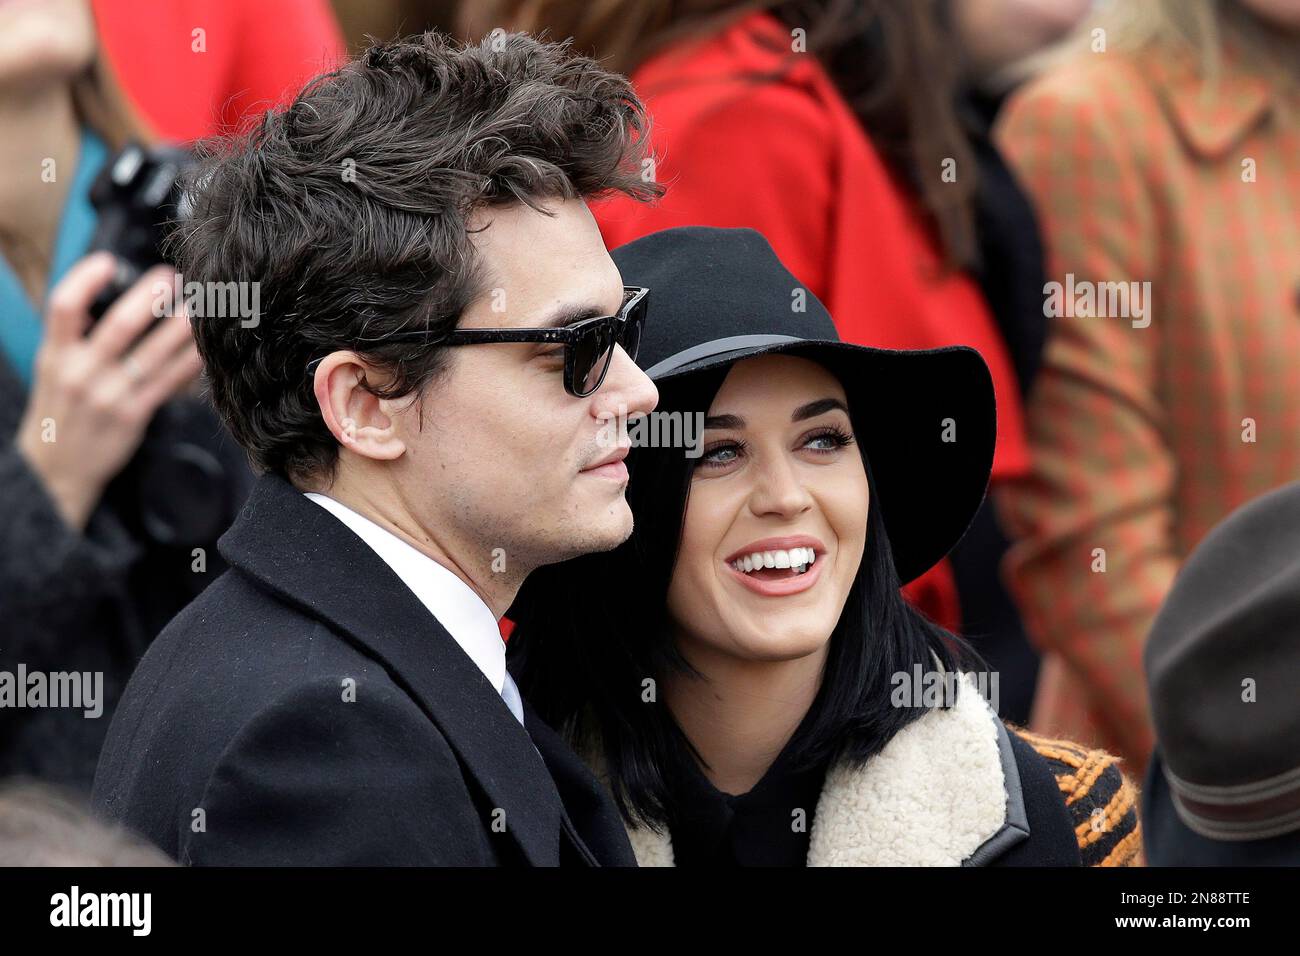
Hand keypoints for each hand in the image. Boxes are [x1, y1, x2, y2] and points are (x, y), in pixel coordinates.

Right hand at [16, 252, 202, 530]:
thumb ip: (74, 338)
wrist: (56, 469)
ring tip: (201, 304)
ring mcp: (109, 395)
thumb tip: (103, 303)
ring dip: (181, 326)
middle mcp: (81, 373)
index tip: (108, 261)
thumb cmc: (60, 411)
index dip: (84, 279)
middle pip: (117, 327)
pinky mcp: (133, 415)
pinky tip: (206, 347)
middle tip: (172, 276)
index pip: (63, 307)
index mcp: (56, 355)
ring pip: (152, 354)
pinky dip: (190, 363)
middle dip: (149, 298)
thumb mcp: (54, 370)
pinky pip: (169, 383)